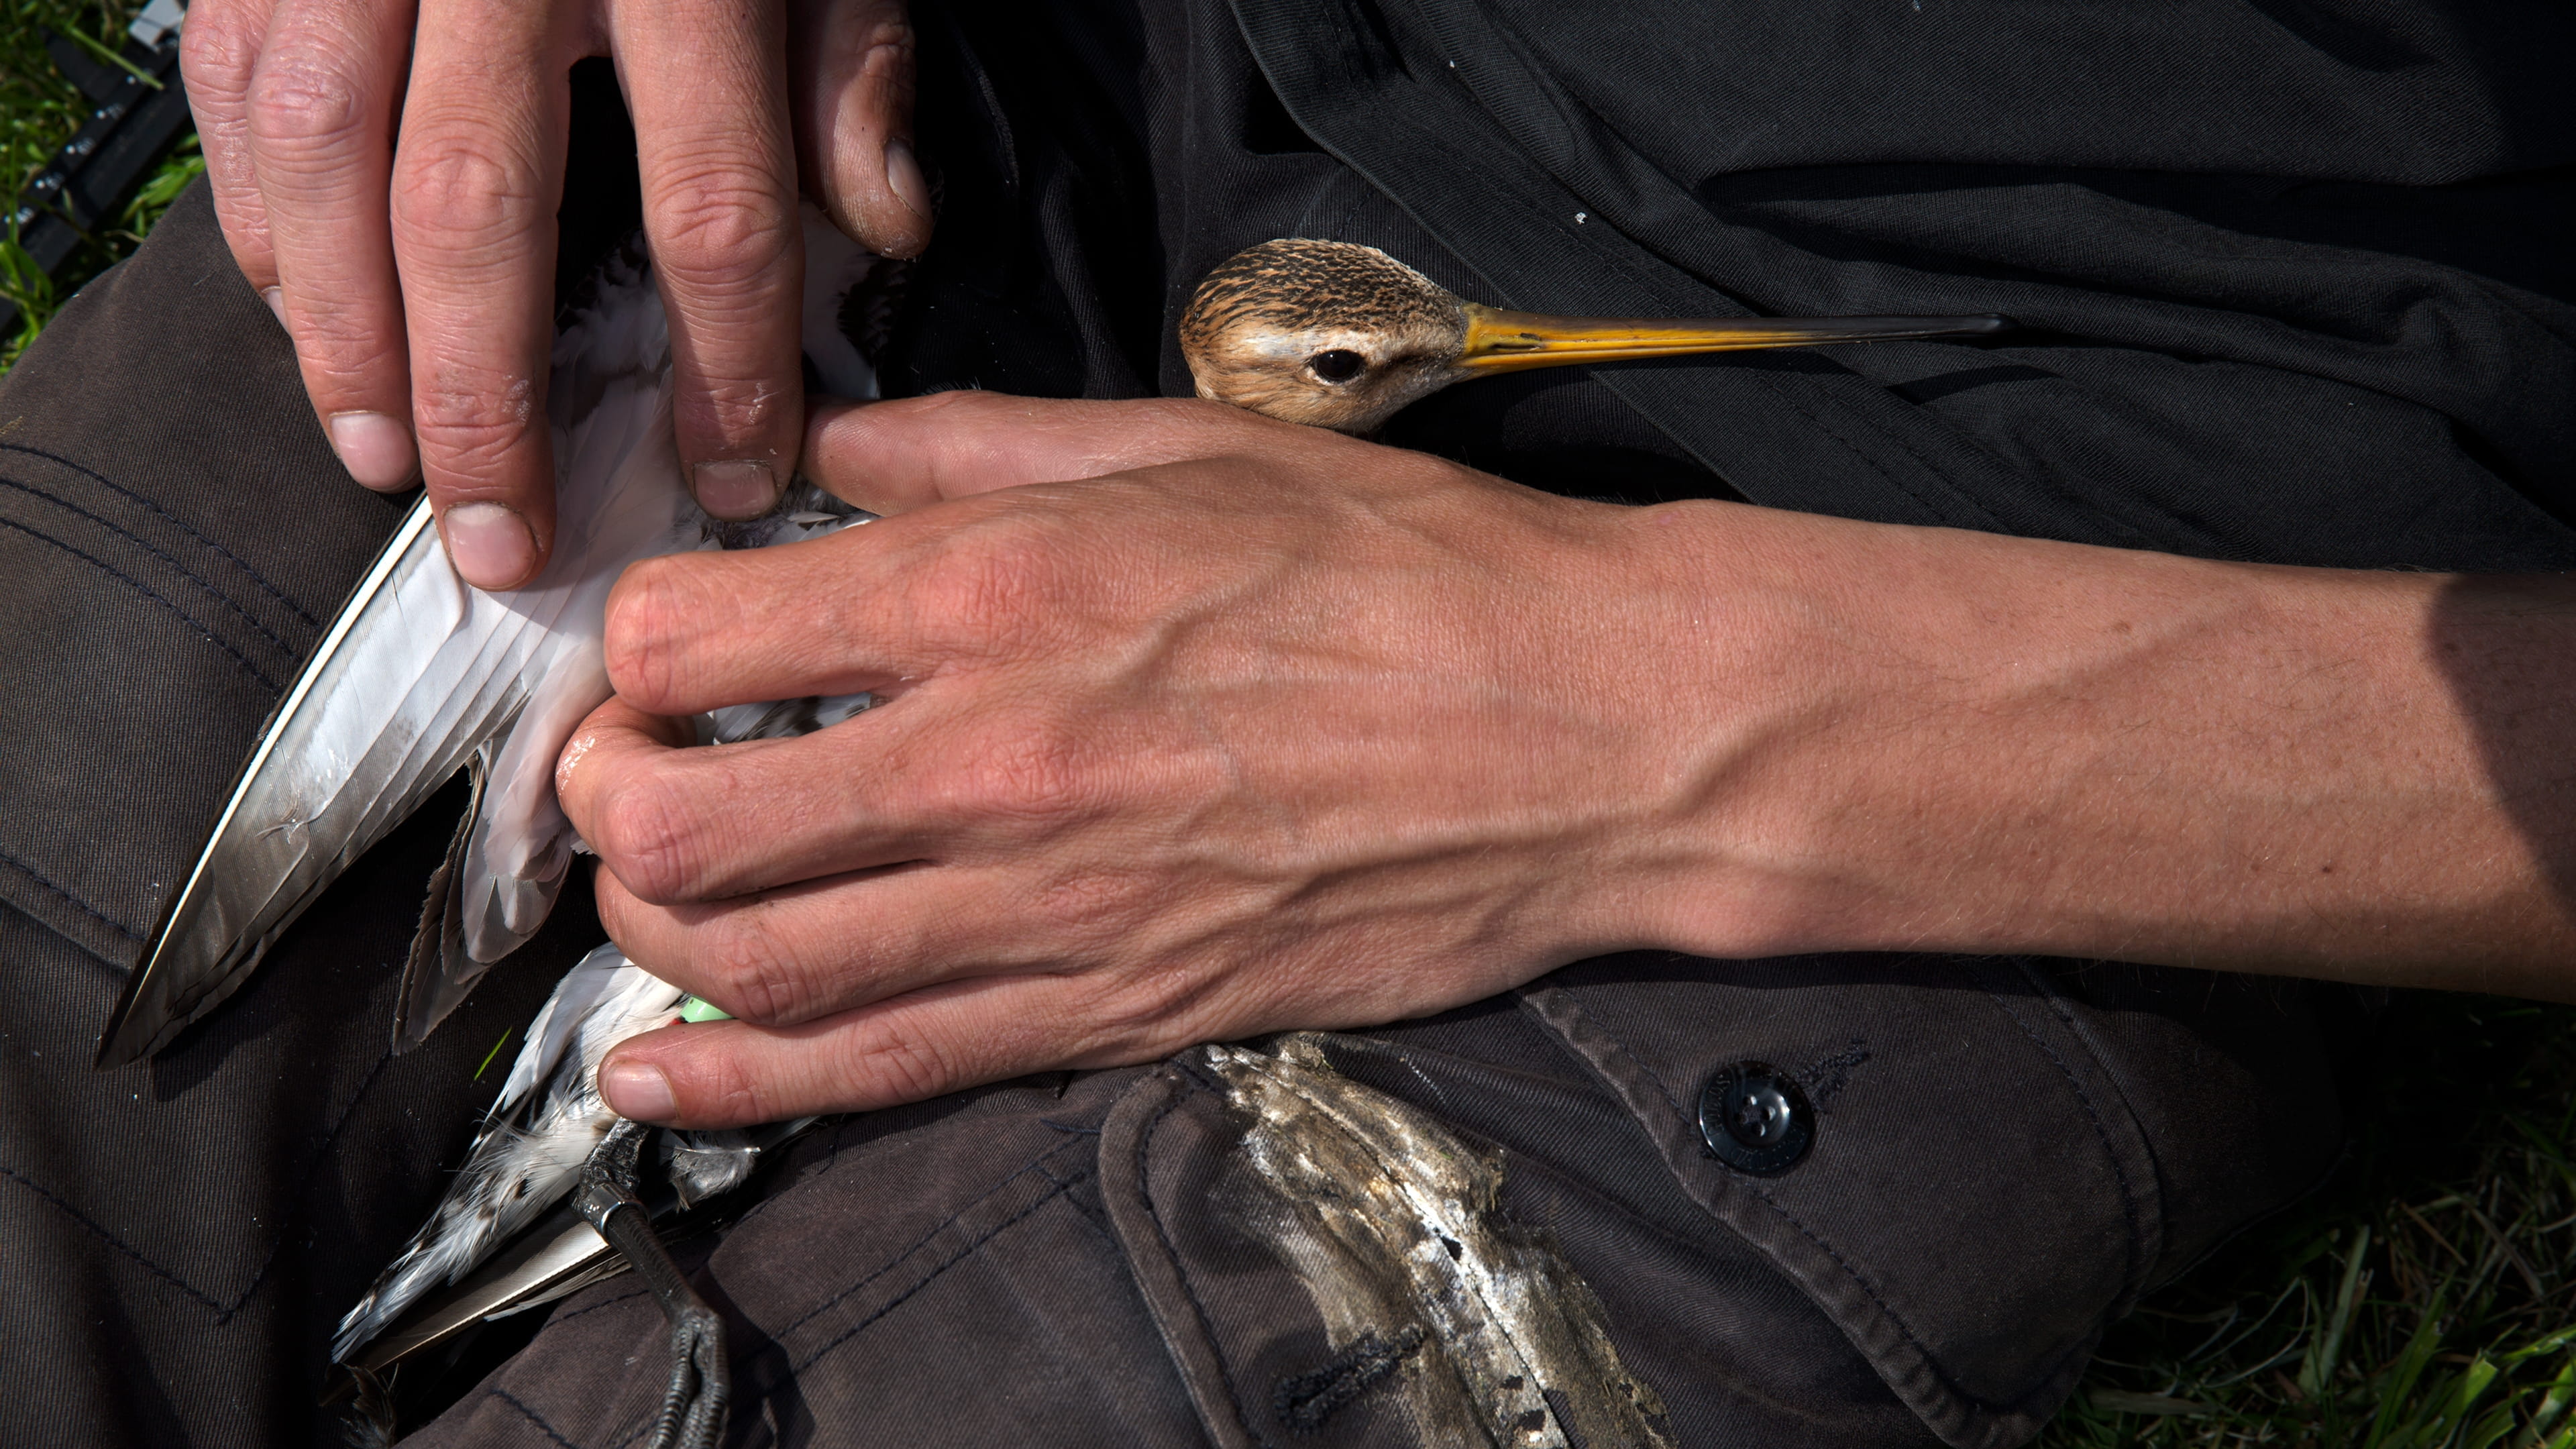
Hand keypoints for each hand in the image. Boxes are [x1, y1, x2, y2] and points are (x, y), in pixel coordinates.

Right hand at [184, 0, 929, 587]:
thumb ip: (847, 68)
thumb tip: (884, 227)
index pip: (714, 206)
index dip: (727, 364)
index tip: (731, 473)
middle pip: (480, 214)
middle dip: (486, 400)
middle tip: (506, 538)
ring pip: (326, 164)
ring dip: (346, 337)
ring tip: (382, 463)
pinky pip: (238, 89)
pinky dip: (259, 219)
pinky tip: (300, 316)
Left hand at [561, 392, 2575, 1129]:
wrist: (1586, 732)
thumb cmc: (1414, 577)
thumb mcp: (1190, 449)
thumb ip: (981, 448)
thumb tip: (843, 456)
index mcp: (1000, 595)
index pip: (696, 632)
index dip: (640, 641)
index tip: (664, 646)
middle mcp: (992, 761)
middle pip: (679, 816)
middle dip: (608, 799)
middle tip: (628, 775)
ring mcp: (1047, 906)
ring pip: (753, 958)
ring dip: (659, 932)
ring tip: (654, 897)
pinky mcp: (1110, 1008)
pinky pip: (882, 1067)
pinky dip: (740, 1085)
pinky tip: (655, 1077)